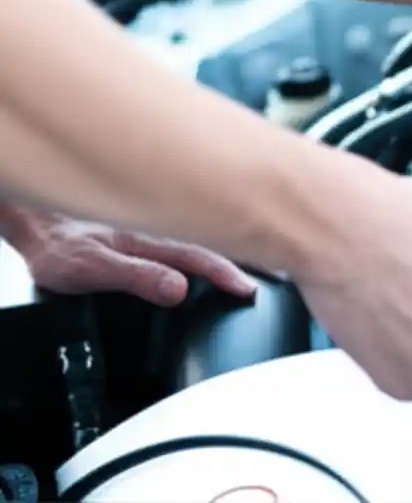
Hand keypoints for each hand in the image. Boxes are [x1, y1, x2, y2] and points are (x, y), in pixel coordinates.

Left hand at [0, 206, 256, 305]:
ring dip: (235, 241)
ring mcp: (159, 225)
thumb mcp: (90, 266)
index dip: (232, 274)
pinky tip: (224, 241)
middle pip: (218, 238)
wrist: (32, 218)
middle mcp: (162, 228)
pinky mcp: (152, 223)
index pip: (206, 257)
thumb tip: (178, 289)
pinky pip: (194, 228)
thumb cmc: (54, 243)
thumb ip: (136, 277)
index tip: (253, 290)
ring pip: (208, 230)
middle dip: (252, 250)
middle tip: (283, 265)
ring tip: (265, 254)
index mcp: (154, 239)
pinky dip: (216, 234)